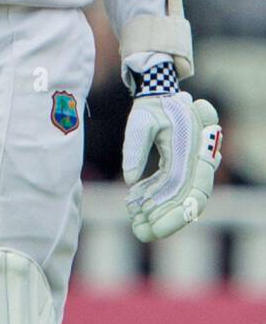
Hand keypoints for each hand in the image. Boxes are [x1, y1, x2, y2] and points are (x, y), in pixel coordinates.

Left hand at [123, 93, 221, 240]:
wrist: (158, 91)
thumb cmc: (152, 104)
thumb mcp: (141, 121)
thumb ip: (135, 148)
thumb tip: (128, 181)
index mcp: (194, 152)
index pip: (192, 193)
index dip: (176, 214)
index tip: (153, 228)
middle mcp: (196, 162)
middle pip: (187, 202)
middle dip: (164, 220)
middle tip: (139, 232)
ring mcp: (188, 166)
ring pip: (176, 197)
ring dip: (155, 211)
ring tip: (132, 222)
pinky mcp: (176, 167)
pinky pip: (166, 188)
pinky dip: (151, 197)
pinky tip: (132, 203)